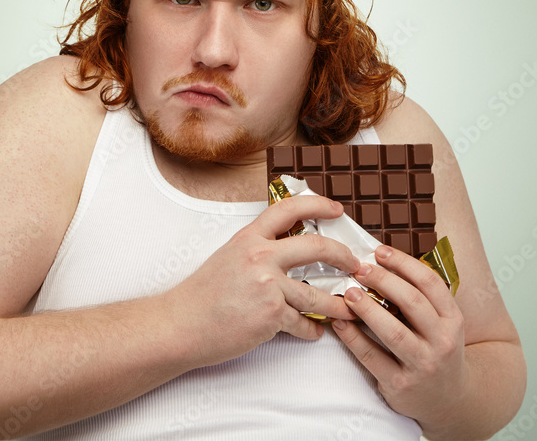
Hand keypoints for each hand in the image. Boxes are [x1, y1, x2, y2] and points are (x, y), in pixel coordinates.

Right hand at [165, 194, 360, 366]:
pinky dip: (311, 330)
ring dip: (337, 304)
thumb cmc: (202, 297)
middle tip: (356, 264)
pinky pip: (303, 322)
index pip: (288, 208)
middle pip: (316, 247)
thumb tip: (288, 253)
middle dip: (344, 256)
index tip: (336, 208)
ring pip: (317, 293)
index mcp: (249, 238)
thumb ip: (257, 250)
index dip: (317, 204)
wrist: (180, 325)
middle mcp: (260, 256)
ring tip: (348, 308)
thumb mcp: (229, 258)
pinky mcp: (270, 314)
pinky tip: (313, 332)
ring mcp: (267, 285)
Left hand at [331, 244, 466, 425]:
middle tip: (359, 268)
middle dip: (382, 280)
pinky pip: (372, 357)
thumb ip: (422, 299)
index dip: (403, 263)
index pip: (430, 283)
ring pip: (393, 332)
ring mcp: (422, 365)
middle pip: (412, 303)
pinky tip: (339, 323)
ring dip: (367, 309)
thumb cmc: (438, 351)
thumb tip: (382, 264)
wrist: (450, 400)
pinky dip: (353, 338)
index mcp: (453, 320)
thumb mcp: (443, 324)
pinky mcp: (400, 384)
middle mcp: (442, 341)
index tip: (380, 251)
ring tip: (349, 294)